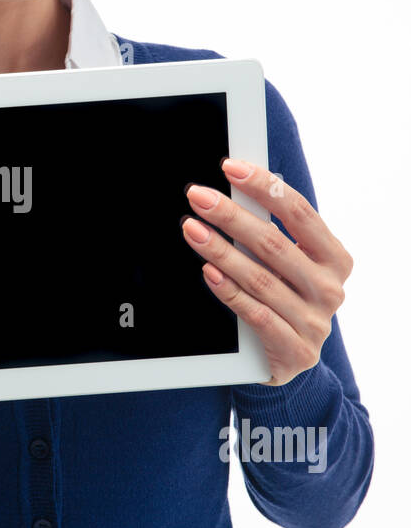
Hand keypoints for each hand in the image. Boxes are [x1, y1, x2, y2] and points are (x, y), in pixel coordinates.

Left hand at [181, 159, 353, 387]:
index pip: (299, 213)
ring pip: (260, 279)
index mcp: (334, 258)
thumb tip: (234, 186)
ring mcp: (315, 322)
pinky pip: (256, 315)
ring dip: (220, 250)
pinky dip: (229, 291)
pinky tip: (209, 271)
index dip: (264, 187)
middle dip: (231, 216)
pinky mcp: (295, 350)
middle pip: (274, 243)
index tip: (231, 168)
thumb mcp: (287, 265)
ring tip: (192, 229)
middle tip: (199, 196)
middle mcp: (330, 288)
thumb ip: (273, 232)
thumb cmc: (285, 298)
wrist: (291, 359)